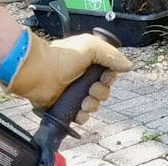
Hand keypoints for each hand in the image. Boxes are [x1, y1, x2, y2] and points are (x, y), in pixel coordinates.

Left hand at [5, 30, 132, 123]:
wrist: (38, 72)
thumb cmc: (61, 57)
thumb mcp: (90, 46)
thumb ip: (111, 55)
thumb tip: (128, 66)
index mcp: (90, 64)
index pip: (109, 75)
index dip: (110, 78)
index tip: (105, 77)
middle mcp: (83, 79)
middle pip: (104, 92)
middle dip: (101, 93)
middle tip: (91, 89)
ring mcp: (75, 94)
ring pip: (94, 106)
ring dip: (92, 105)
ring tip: (83, 101)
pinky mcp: (66, 107)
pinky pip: (82, 117)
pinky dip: (82, 116)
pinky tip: (78, 111)